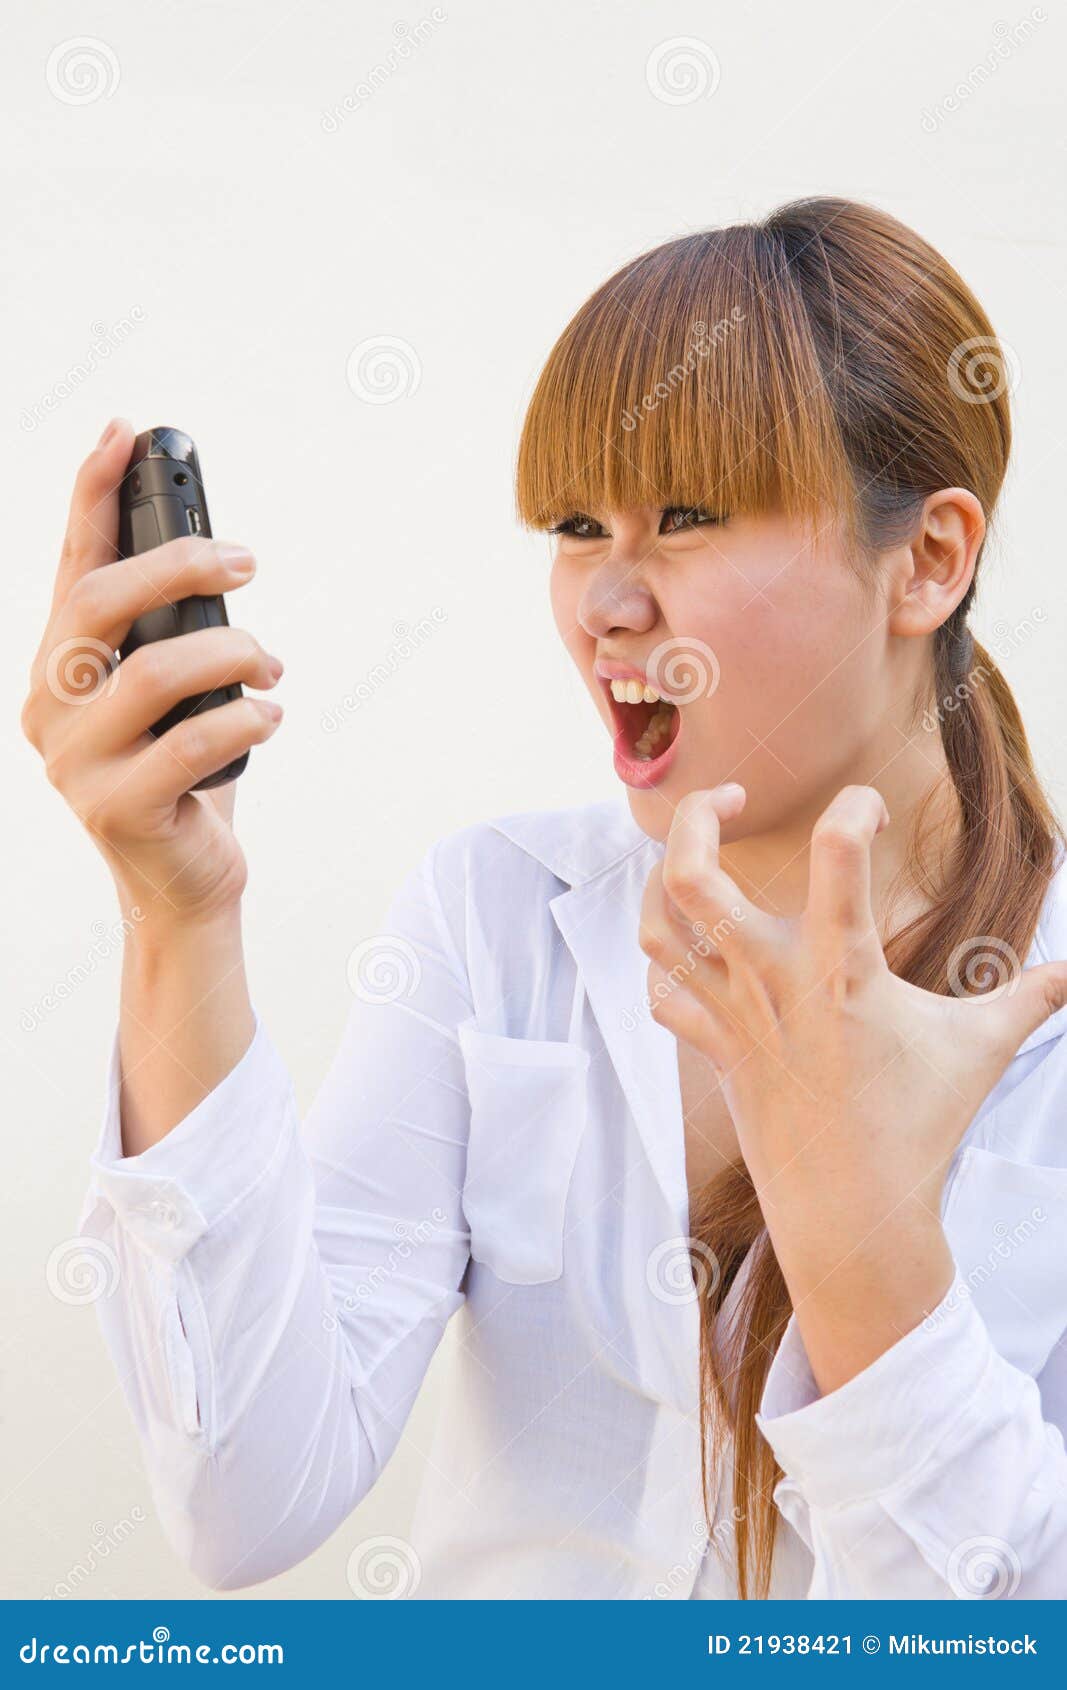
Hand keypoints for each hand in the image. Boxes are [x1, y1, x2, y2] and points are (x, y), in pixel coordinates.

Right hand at [21, 420, 284, 927]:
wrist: (181, 883)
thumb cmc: (184, 776)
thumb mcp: (170, 697)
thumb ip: (168, 635)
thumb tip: (215, 555)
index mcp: (58, 667)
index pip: (70, 565)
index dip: (91, 493)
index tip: (124, 432)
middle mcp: (49, 707)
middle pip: (100, 601)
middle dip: (180, 563)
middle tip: (246, 558)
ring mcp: (75, 763)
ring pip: (152, 672)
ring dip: (231, 654)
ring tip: (270, 666)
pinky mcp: (116, 810)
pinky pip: (191, 744)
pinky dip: (246, 719)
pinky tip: (270, 716)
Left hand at [639, 783, 1066, 1388]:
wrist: (852, 1216)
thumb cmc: (918, 1128)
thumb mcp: (980, 1051)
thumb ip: (1030, 998)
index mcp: (841, 969)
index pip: (835, 854)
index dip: (854, 808)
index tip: (870, 808)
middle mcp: (772, 982)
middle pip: (692, 877)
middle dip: (696, 815)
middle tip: (729, 796)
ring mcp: (734, 1016)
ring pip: (659, 930)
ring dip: (663, 882)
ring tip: (695, 856)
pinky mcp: (716, 1049)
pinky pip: (664, 993)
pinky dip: (667, 962)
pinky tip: (692, 947)